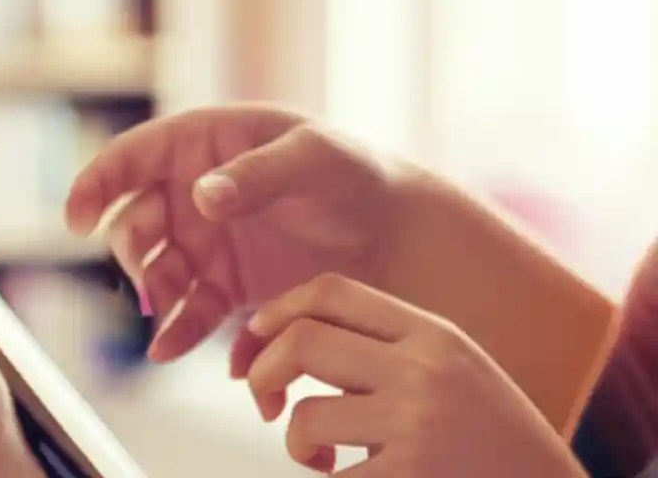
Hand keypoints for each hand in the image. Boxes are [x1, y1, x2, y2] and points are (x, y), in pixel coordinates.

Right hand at [65, 105, 399, 359]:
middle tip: (152, 284)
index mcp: (200, 143)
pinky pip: (188, 312)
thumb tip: (199, 196)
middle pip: (133, 222)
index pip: (131, 158)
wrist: (394, 231)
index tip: (77, 220)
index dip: (95, 185)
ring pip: (154, 270)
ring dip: (151, 296)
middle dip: (131, 254)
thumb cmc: (353, 174)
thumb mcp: (312, 160)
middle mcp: (190, 192)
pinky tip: (172, 351)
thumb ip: (256, 175)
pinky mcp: (223, 285)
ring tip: (165, 323)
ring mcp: (203, 240)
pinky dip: (178, 333)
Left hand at [237, 273, 586, 476]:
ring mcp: (417, 427)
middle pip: (302, 341)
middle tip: (267, 404)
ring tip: (324, 460)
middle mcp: (425, 371)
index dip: (277, 310)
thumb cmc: (494, 443)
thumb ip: (385, 346)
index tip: (257, 337)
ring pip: (306, 418)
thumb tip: (284, 334)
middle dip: (262, 372)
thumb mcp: (454, 369)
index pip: (332, 291)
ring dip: (298, 444)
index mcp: (434, 334)